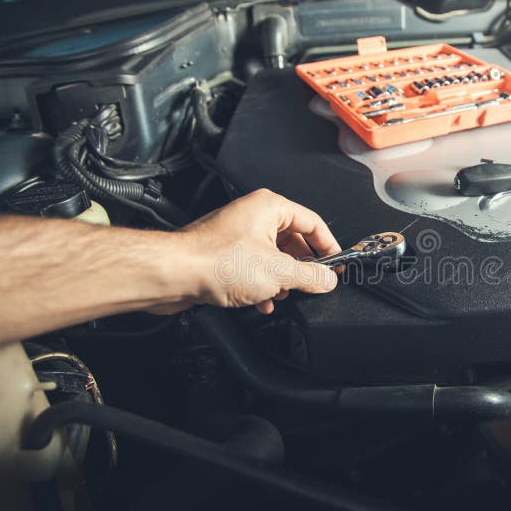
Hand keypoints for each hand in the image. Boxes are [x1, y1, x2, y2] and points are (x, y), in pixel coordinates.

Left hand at [159, 189, 340, 314]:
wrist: (174, 275)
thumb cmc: (216, 261)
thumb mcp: (278, 272)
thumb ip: (309, 276)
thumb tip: (327, 279)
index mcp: (269, 207)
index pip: (312, 222)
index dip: (328, 246)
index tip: (336, 265)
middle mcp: (253, 216)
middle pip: (292, 240)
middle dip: (302, 267)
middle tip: (313, 284)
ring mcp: (236, 235)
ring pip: (272, 257)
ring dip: (281, 280)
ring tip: (285, 296)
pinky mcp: (222, 255)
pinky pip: (252, 268)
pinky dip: (261, 286)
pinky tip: (262, 303)